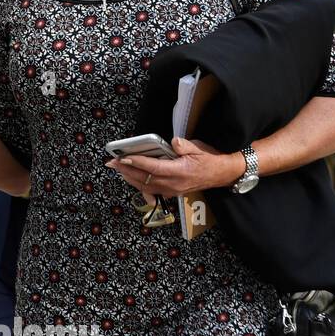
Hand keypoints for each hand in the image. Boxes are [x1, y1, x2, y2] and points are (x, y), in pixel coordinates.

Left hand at [104, 136, 245, 201]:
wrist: (222, 174)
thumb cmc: (210, 159)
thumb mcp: (199, 148)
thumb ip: (184, 146)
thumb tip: (173, 142)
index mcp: (180, 171)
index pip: (154, 168)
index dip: (137, 163)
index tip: (124, 158)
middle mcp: (174, 183)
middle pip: (145, 178)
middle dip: (126, 170)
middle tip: (112, 163)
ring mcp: (172, 190)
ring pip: (145, 186)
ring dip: (130, 178)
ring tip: (118, 170)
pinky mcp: (172, 193)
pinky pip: (152, 191)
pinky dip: (139, 185)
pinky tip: (131, 179)